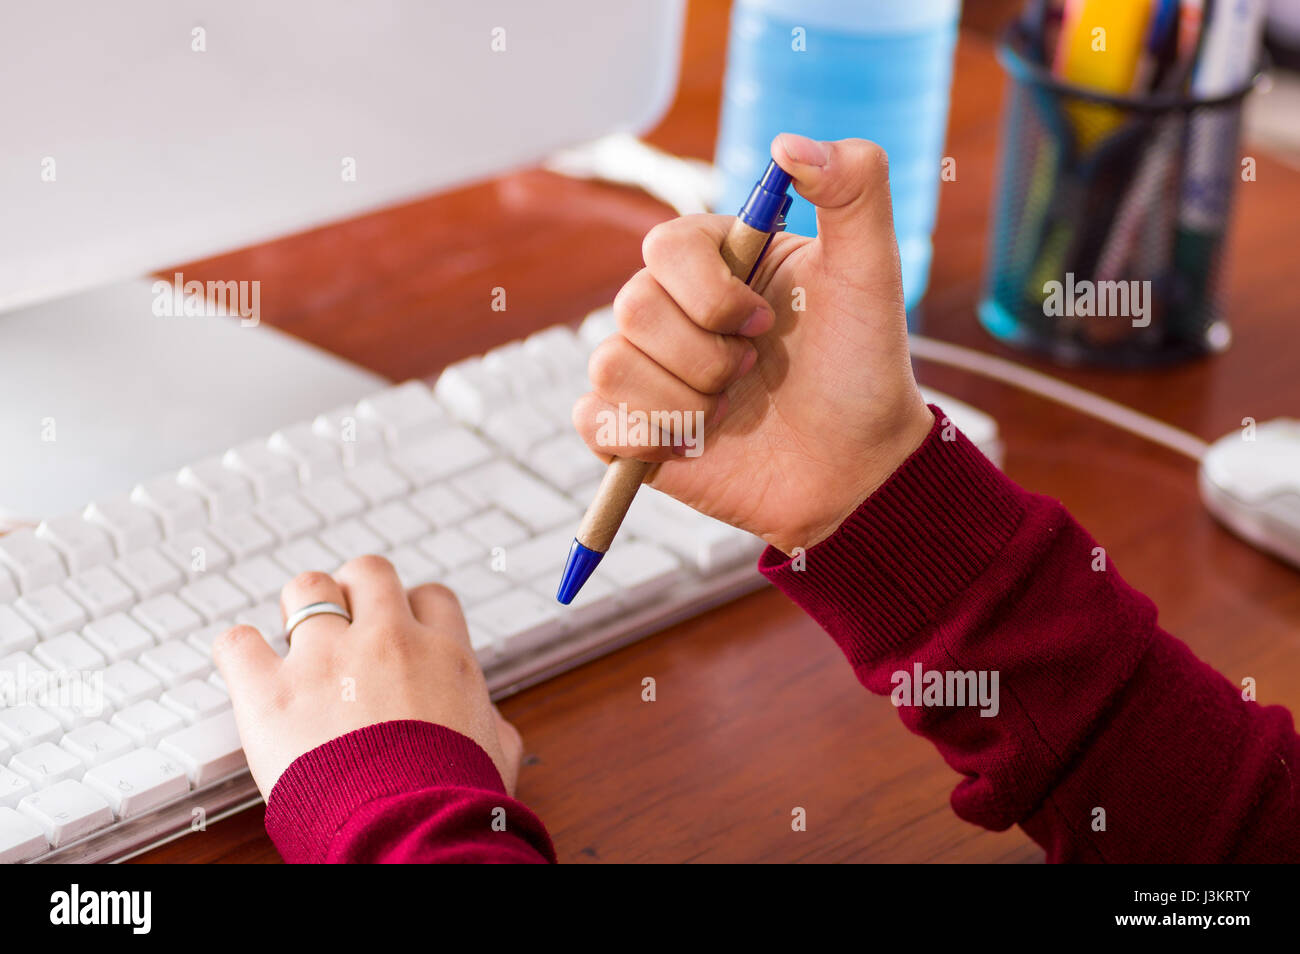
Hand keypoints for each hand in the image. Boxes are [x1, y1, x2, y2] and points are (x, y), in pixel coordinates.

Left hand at [213, 556, 522, 799]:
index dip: (412, 612)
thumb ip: (490, 724)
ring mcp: (326, 660)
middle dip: (355, 593)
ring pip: (307, 587)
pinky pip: (238, 642)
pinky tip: (247, 667)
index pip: (430, 597)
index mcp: (444, 655)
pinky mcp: (271, 692)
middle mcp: (387, 642)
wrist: (412, 832)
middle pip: (369, 573)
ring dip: (300, 608)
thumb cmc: (456, 802)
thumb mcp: (495, 753)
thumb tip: (490, 723)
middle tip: (344, 626)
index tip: (401, 633)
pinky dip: (239, 652)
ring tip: (293, 638)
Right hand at [574, 134, 933, 554]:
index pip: (664, 247)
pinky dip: (645, 436)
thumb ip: (854, 189)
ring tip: (731, 414)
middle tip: (754, 374)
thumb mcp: (872, 273)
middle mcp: (674, 309)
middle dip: (706, 357)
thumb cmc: (862, 370)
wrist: (854, 469)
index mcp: (717, 262)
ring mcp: (648, 368)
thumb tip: (788, 143)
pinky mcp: (632, 428)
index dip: (709, 293)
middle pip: (632, 309)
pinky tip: (693, 445)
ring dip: (685, 402)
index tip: (766, 323)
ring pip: (611, 368)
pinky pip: (592, 419)